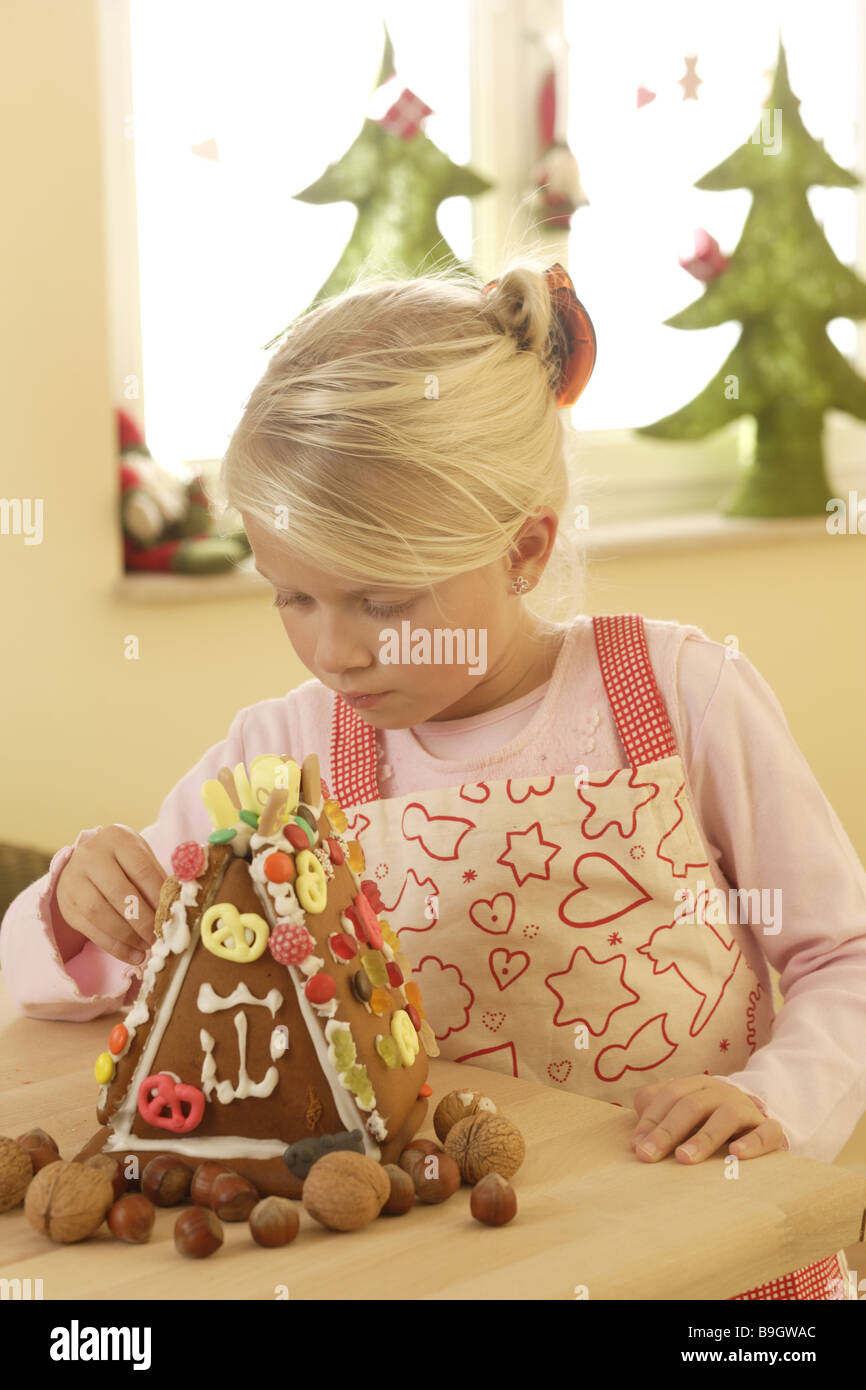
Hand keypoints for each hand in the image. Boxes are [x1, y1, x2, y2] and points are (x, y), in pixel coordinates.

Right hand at [56, 826, 166, 965]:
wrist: (85, 862)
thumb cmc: (123, 861)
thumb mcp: (141, 858)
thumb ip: (157, 881)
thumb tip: (174, 912)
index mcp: (116, 839)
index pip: (141, 869)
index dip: (158, 896)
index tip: (171, 916)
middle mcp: (90, 856)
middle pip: (119, 893)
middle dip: (143, 920)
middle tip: (160, 937)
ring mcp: (73, 880)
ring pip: (100, 913)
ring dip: (128, 936)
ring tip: (147, 947)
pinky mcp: (67, 904)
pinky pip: (90, 930)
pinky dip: (114, 947)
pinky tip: (133, 954)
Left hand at [630, 1075, 785, 1163]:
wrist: (756, 1122)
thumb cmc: (708, 1122)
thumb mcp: (682, 1114)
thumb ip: (657, 1115)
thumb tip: (637, 1138)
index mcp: (697, 1085)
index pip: (670, 1096)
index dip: (651, 1120)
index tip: (637, 1146)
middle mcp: (722, 1092)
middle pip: (692, 1105)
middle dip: (668, 1131)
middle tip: (649, 1155)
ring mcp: (748, 1110)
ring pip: (727, 1116)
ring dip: (704, 1137)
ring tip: (684, 1158)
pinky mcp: (772, 1130)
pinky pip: (766, 1132)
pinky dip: (752, 1142)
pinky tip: (736, 1153)